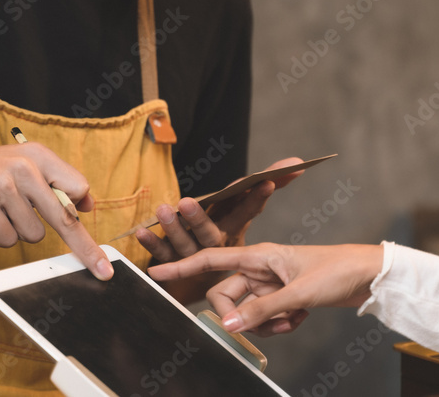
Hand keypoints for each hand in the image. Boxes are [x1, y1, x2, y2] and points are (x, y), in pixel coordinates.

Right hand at [0, 142, 111, 279]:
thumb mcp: (23, 164)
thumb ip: (56, 182)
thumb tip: (89, 204)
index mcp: (39, 155)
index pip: (78, 188)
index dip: (85, 215)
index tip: (100, 238)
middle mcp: (24, 166)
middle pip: (64, 217)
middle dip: (83, 247)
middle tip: (101, 269)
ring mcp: (3, 184)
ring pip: (32, 234)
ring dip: (16, 231)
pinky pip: (6, 239)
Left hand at [135, 158, 304, 262]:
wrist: (202, 276)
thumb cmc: (225, 228)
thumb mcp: (244, 204)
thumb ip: (269, 179)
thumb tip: (297, 163)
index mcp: (233, 231)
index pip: (245, 213)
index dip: (255, 199)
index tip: (266, 182)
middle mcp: (215, 245)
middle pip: (209, 233)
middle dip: (199, 218)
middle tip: (187, 202)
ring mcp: (193, 256)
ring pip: (183, 244)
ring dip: (172, 227)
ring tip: (164, 209)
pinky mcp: (173, 264)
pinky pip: (161, 254)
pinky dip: (152, 244)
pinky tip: (141, 231)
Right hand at [147, 243, 383, 335]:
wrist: (369, 274)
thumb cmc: (337, 269)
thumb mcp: (298, 293)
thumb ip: (261, 310)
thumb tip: (229, 327)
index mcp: (259, 254)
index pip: (211, 259)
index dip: (183, 267)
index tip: (157, 273)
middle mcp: (260, 268)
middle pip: (228, 297)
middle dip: (243, 317)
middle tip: (268, 323)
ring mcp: (271, 284)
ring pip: (248, 313)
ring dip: (267, 324)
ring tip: (294, 318)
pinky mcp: (283, 297)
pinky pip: (266, 318)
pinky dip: (280, 324)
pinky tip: (301, 317)